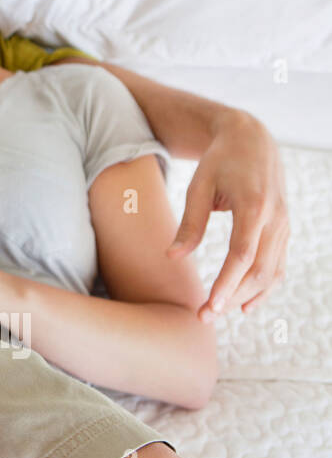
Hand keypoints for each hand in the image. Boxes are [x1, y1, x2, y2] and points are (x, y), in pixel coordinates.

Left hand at [169, 110, 289, 320]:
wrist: (252, 140)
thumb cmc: (220, 162)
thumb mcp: (198, 186)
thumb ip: (190, 223)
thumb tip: (172, 257)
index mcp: (255, 207)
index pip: (242, 256)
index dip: (227, 284)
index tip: (209, 306)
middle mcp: (276, 219)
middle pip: (259, 270)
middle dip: (232, 297)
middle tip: (204, 317)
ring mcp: (284, 226)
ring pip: (271, 272)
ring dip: (247, 297)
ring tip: (218, 314)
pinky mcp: (284, 230)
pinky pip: (277, 265)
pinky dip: (263, 288)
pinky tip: (245, 305)